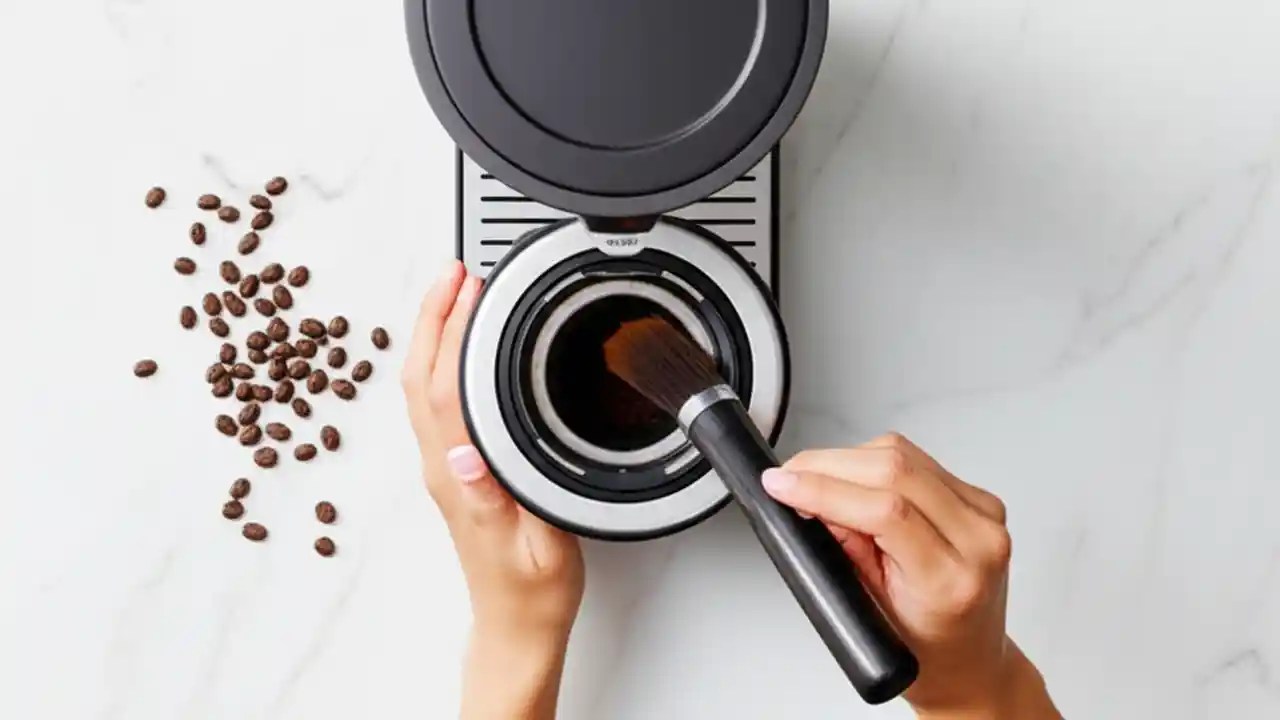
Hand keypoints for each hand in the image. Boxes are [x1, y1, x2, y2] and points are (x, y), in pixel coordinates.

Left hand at [403, 261, 584, 718]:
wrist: (517, 623)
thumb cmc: (532, 589)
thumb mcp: (539, 546)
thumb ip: (502, 500)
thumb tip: (466, 454)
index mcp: (461, 479)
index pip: (445, 389)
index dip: (454, 332)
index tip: (471, 290)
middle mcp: (444, 467)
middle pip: (420, 376)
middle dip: (433, 315)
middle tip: (455, 272)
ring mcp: (444, 467)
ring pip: (421, 385)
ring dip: (433, 332)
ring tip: (456, 293)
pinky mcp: (453, 470)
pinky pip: (434, 400)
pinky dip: (441, 358)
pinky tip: (461, 344)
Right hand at [762, 434, 1058, 719]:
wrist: (970, 659)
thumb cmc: (924, 649)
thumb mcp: (867, 609)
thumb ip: (841, 547)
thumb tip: (809, 496)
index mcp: (950, 580)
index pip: (885, 510)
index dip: (824, 489)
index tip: (783, 483)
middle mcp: (977, 541)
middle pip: (895, 468)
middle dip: (829, 464)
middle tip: (791, 476)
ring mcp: (985, 515)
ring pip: (904, 454)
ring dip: (849, 460)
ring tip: (821, 484)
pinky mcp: (980, 497)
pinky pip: (919, 459)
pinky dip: (877, 462)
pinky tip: (857, 480)